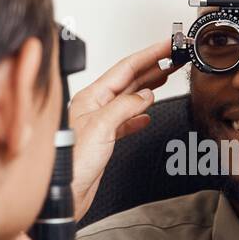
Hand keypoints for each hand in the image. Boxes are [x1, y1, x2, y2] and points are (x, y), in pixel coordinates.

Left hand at [68, 39, 175, 220]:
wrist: (64, 194)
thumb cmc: (70, 163)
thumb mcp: (101, 127)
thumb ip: (125, 107)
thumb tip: (146, 95)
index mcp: (91, 96)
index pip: (126, 68)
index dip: (150, 55)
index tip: (168, 45)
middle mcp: (94, 106)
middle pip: (129, 79)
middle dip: (153, 67)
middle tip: (174, 58)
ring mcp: (98, 122)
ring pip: (129, 98)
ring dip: (149, 87)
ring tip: (166, 77)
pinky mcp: (103, 140)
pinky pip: (125, 121)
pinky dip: (139, 116)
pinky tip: (147, 115)